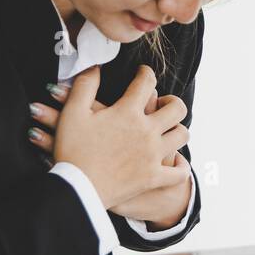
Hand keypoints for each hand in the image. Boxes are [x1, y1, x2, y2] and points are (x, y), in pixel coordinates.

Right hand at [27, 64, 189, 213]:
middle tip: (161, 104)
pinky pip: (179, 173)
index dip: (145, 73)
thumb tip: (95, 66)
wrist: (76, 188)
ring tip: (167, 130)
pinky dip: (180, 167)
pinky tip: (174, 162)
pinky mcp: (153, 177)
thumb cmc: (72, 150)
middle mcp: (146, 131)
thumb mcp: (72, 112)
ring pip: (182, 135)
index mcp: (127, 112)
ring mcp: (153, 155)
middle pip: (177, 108)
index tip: (142, 73)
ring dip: (177, 130)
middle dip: (171, 102)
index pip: (146, 82)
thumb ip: (84, 85)